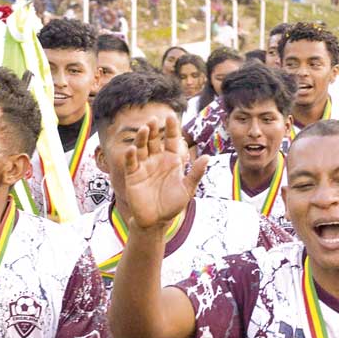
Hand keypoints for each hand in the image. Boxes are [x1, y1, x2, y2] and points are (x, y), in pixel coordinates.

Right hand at [121, 115, 205, 231]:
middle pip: (155, 140)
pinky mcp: (133, 175)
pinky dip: (131, 156)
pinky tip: (132, 149)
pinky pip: (131, 163)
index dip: (172, 129)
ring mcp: (144, 166)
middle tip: (154, 120)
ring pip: (142, 147)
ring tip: (145, 129)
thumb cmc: (173, 205)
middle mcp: (157, 160)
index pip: (172, 140)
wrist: (156, 221)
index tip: (171, 116)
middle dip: (154, 130)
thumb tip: (207, 157)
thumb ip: (196, 173)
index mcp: (171, 160)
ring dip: (142, 138)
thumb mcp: (187, 189)